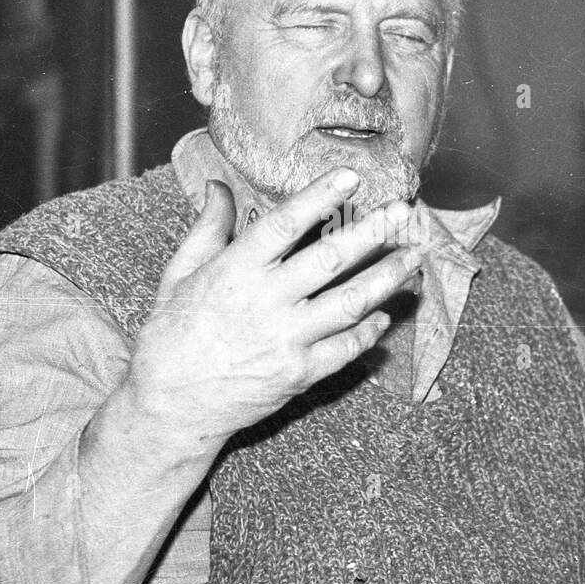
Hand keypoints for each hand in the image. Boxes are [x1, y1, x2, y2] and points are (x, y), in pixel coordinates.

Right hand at [121, 168, 420, 458]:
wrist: (170, 407)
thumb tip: (217, 186)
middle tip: (403, 212)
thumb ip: (207, 229)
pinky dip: (370, 330)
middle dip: (373, 233)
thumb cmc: (171, 336)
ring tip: (414, 259)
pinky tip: (384, 313)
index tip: (351, 176)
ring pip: (351, 303)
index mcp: (233, 272)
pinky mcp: (300, 375)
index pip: (284, 225)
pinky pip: (347, 348)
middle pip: (330, 260)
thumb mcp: (179, 275)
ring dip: (387, 279)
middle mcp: (265, 303)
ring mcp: (286, 341)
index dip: (319, 197)